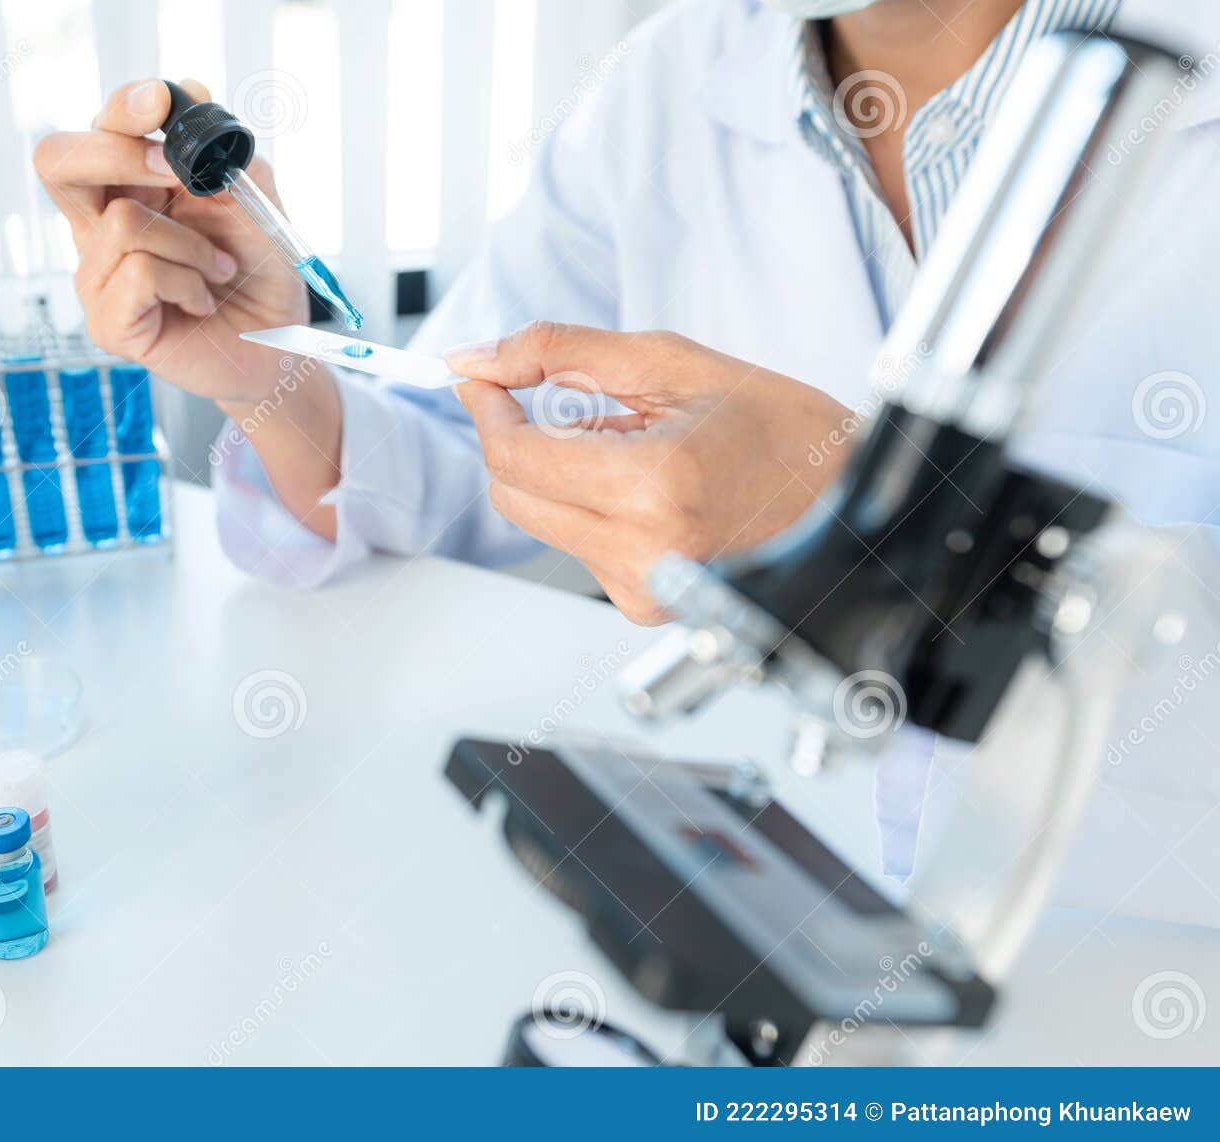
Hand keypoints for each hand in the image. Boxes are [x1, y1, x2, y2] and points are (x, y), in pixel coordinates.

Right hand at [33, 78, 308, 402]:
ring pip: (122, 222)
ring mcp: (98, 275)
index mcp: (130, 186)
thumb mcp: (255, 200)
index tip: (160, 102)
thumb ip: (224, 152)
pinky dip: (187, 282)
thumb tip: (191, 91)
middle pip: (58, 162)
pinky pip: (139, 274)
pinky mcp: (107, 322)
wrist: (276, 345)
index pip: (98, 129)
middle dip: (117, 153)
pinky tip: (200, 301)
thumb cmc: (259, 274)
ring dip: (191, 244)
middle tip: (174, 174)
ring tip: (215, 270)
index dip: (122, 108)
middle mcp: (101, 225)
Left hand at [448, 323, 855, 622]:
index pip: (514, 456)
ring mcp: (642, 589)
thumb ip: (558, 353)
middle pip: (513, 495)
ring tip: (633, 447)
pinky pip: (579, 546)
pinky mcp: (644, 607)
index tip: (483, 379)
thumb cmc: (781, 431)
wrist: (847, 499)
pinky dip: (591, 507)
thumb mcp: (669, 363)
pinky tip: (645, 487)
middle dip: (516, 441)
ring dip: (560, 475)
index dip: (485, 410)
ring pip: (542, 521)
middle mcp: (643, 552)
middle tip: (549, 400)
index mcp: (651, 486)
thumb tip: (474, 358)